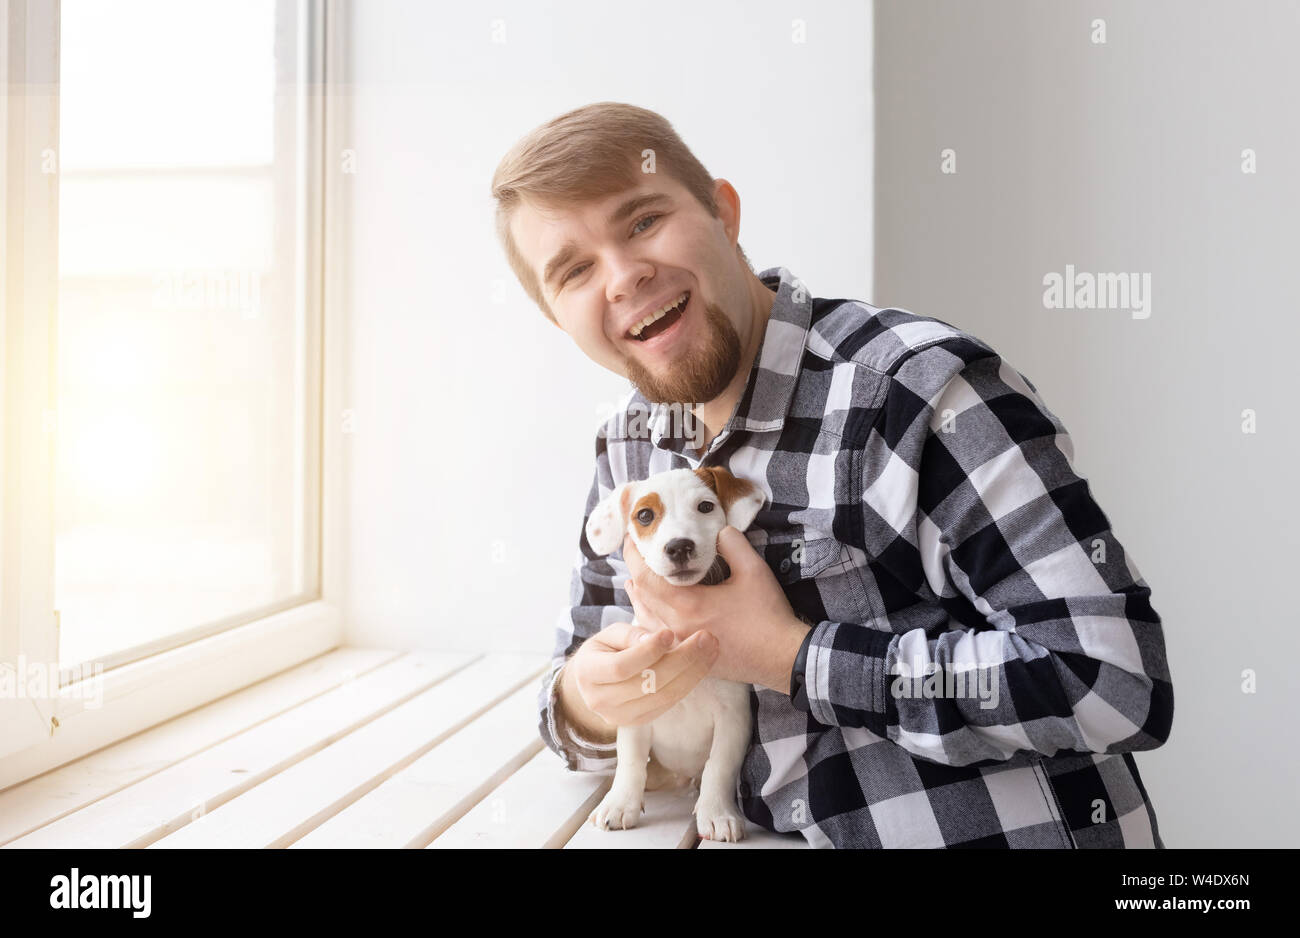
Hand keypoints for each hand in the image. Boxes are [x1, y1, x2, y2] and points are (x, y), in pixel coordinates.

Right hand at [563, 621, 719, 730]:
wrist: (593, 684)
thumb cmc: (604, 651)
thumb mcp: (607, 635)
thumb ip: (629, 634)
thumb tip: (657, 638)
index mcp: (587, 673)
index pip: (621, 666)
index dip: (647, 651)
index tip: (670, 633)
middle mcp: (601, 700)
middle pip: (647, 683)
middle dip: (681, 659)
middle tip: (705, 638)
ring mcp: (620, 716)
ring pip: (663, 696)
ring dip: (693, 672)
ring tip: (711, 649)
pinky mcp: (639, 722)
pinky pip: (669, 703)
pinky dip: (689, 683)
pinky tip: (703, 664)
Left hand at [623, 526, 811, 691]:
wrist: (782, 657)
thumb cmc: (768, 615)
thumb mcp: (754, 570)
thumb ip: (732, 544)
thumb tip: (717, 530)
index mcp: (688, 605)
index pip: (646, 577)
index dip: (634, 556)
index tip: (632, 538)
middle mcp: (677, 627)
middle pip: (641, 596)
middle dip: (635, 571)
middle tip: (637, 552)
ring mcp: (680, 646)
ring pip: (646, 618)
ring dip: (639, 595)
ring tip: (635, 579)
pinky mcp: (688, 658)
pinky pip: (657, 636)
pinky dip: (649, 618)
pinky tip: (652, 611)